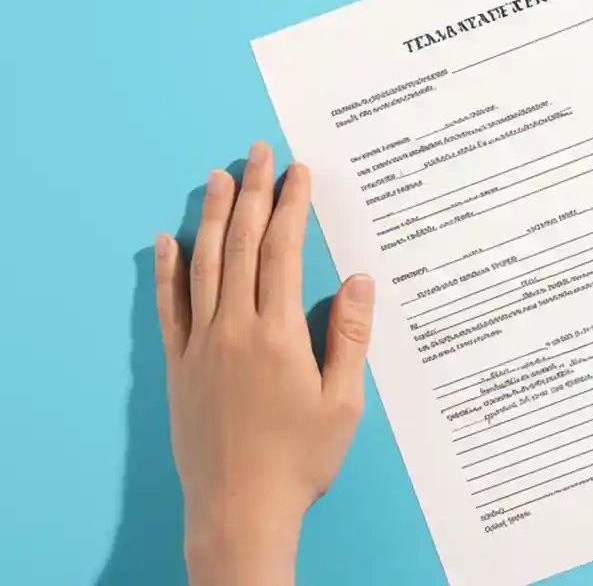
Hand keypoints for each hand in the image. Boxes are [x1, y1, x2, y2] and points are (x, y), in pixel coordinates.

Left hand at [153, 142, 374, 585]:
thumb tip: (358, 280)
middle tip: (259, 152)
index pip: (282, 252)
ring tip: (218, 177)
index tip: (299, 171)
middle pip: (241, 246)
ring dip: (211, 217)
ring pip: (203, 265)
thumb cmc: (300, 459)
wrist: (239, 508)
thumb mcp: (343, 403)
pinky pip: (169, 308)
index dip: (290, 206)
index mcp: (279, 334)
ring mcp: (201, 345)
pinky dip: (167, 271)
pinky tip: (166, 241)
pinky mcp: (179, 367)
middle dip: (252, 194)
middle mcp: (234, 328)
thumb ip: (350, 337)